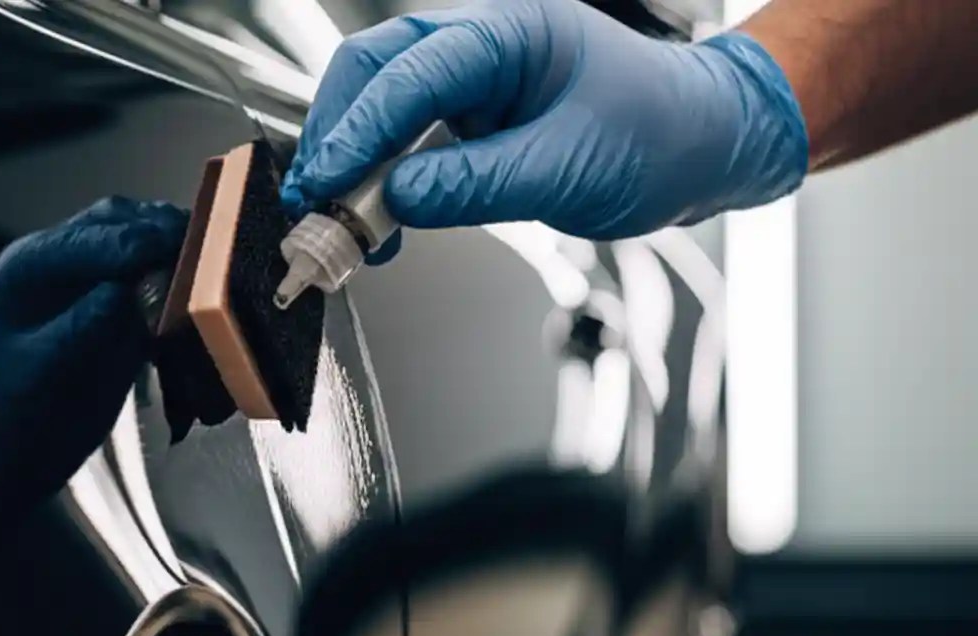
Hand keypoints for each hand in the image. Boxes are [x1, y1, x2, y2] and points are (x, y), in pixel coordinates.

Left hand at [0, 197, 186, 509]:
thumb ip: (86, 325)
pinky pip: (152, 267)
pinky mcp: (115, 294)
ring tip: (217, 262)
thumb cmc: (23, 417)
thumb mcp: (48, 373)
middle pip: (118, 222)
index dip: (140, 241)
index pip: (91, 239)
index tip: (185, 247)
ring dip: (176, 245)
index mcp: (29, 267)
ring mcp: (88, 272)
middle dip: (164, 233)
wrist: (24, 450)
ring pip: (139, 236)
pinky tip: (206, 282)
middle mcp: (58, 257)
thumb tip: (131, 287)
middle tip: (212, 251)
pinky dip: (180, 270)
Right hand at [281, 0, 808, 241]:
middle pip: (375, 72)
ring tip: (335, 222)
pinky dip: (383, 181)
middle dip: (336, 135)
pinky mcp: (472, 120)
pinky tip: (377, 223)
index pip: (411, 72)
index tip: (325, 180)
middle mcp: (483, 46)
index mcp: (512, 32)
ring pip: (383, 106)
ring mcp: (474, 82)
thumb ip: (477, 184)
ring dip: (352, 162)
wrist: (704, 146)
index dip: (360, 128)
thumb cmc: (661, 137)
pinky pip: (409, 142)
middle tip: (311, 201)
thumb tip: (395, 201)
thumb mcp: (568, 169)